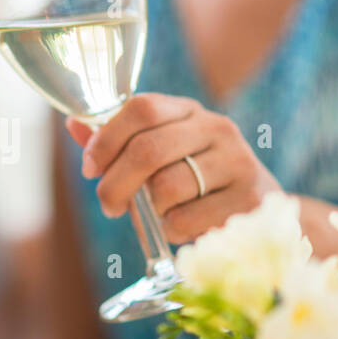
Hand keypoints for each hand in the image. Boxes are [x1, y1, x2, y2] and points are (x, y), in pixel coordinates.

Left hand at [65, 93, 279, 244]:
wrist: (265, 211)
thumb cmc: (199, 183)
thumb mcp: (163, 156)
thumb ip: (119, 143)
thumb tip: (72, 124)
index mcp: (189, 111)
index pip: (141, 107)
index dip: (106, 139)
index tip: (90, 168)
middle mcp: (216, 127)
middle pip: (148, 149)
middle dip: (115, 184)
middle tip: (109, 206)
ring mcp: (237, 161)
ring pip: (166, 187)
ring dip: (149, 211)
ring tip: (158, 215)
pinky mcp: (248, 199)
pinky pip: (186, 219)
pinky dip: (171, 231)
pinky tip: (182, 227)